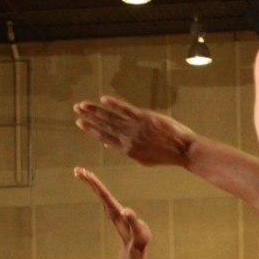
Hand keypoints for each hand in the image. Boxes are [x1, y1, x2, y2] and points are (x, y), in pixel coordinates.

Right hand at [74, 96, 197, 167]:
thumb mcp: (142, 159)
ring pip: (111, 117)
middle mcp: (127, 138)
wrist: (183, 150)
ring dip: (96, 110)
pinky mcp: (145, 117)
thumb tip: (108, 144)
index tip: (79, 122)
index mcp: (126, 149)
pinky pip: (126, 109)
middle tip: (76, 110)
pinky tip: (104, 99)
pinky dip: (114, 104)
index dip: (90, 129)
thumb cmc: (164, 156)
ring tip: (83, 105)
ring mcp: (135, 127)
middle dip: (89, 117)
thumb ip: (125, 151)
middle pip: (103, 125)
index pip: (103, 137)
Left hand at [75, 169, 152, 252]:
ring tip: (80, 172)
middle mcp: (110, 210)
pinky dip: (96, 187)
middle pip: (97, 192)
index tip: (87, 174)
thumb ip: (132, 220)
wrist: (134, 248)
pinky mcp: (113, 210)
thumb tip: (125, 211)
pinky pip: (102, 195)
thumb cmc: (139, 239)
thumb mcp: (139, 230)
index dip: (96, 183)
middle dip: (88, 180)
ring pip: (98, 193)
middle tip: (77, 170)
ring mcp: (110, 210)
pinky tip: (94, 183)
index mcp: (115, 211)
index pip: (104, 194)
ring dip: (90, 182)